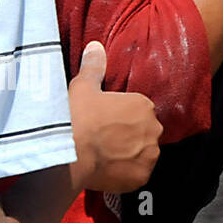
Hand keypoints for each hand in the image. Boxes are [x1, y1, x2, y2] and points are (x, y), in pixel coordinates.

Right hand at [67, 42, 162, 193]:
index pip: (138, 111)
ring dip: (128, 156)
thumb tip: (96, 46)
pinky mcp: (141, 177)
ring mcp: (149, 154)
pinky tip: (107, 172)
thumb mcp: (83, 87)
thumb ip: (94, 67)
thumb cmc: (76, 117)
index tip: (104, 124)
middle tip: (103, 142)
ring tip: (104, 158)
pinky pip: (136, 175)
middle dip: (128, 136)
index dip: (120, 118)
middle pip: (142, 132)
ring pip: (142, 154)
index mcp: (144, 105)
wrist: (69, 154)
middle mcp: (153, 128)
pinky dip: (125, 175)